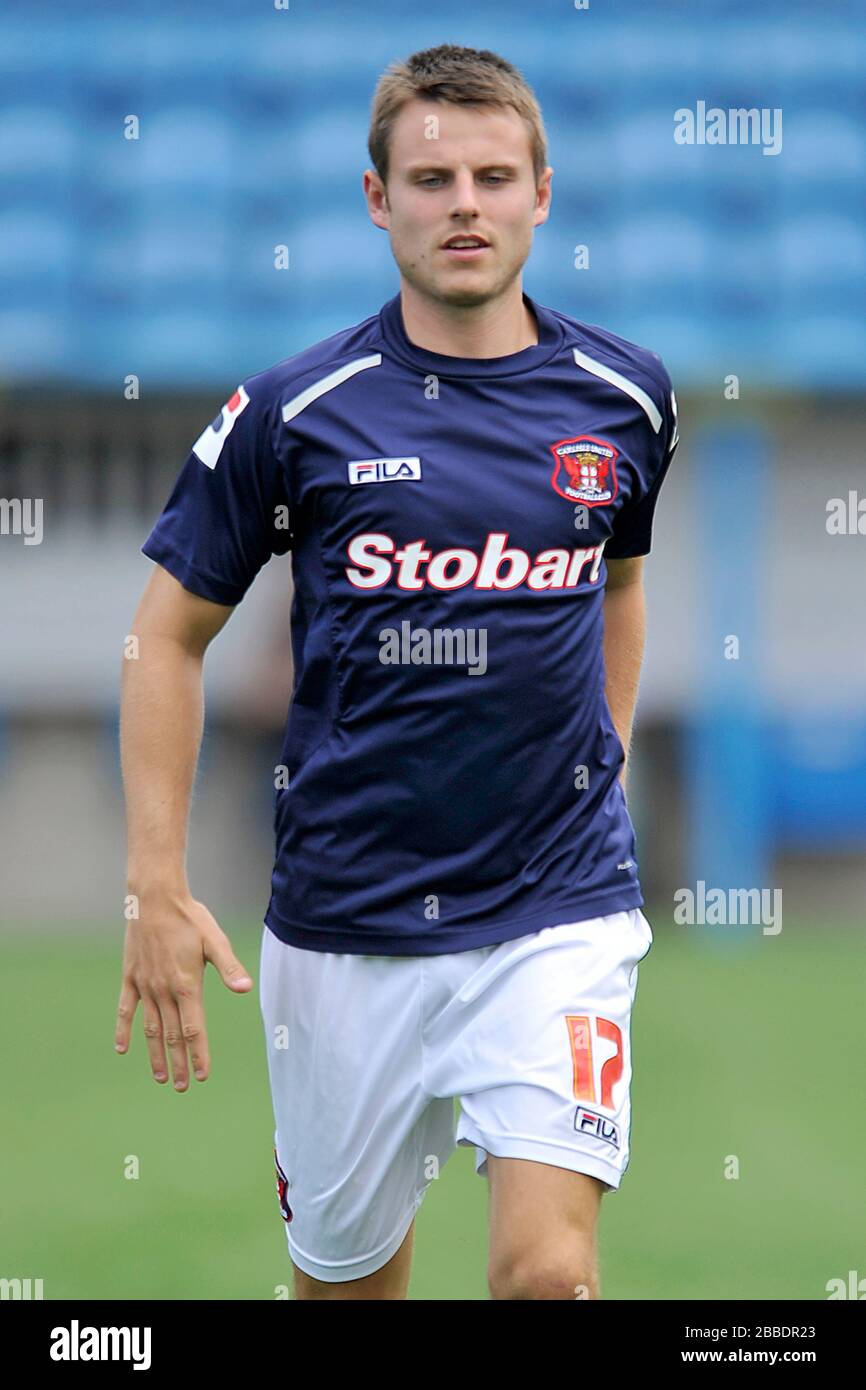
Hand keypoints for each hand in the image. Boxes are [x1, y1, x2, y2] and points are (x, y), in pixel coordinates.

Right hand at [114, 893, 252, 1089]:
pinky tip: (122, 1048)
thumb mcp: (215, 940)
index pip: (195, 1030)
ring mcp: (145, 986)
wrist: (155, 899)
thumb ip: (229, 967)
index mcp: (188, 985)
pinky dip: (124, 1030)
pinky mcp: (131, 978)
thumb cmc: (190, 917)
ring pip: (151, 1029)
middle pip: (173, 1036)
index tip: (202, 1075)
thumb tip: (245, 989)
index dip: (199, 1054)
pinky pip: (125, 1010)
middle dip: (179, 1064)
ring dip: (155, 1054)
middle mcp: (164, 991)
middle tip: (182, 1087)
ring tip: (160, 1077)